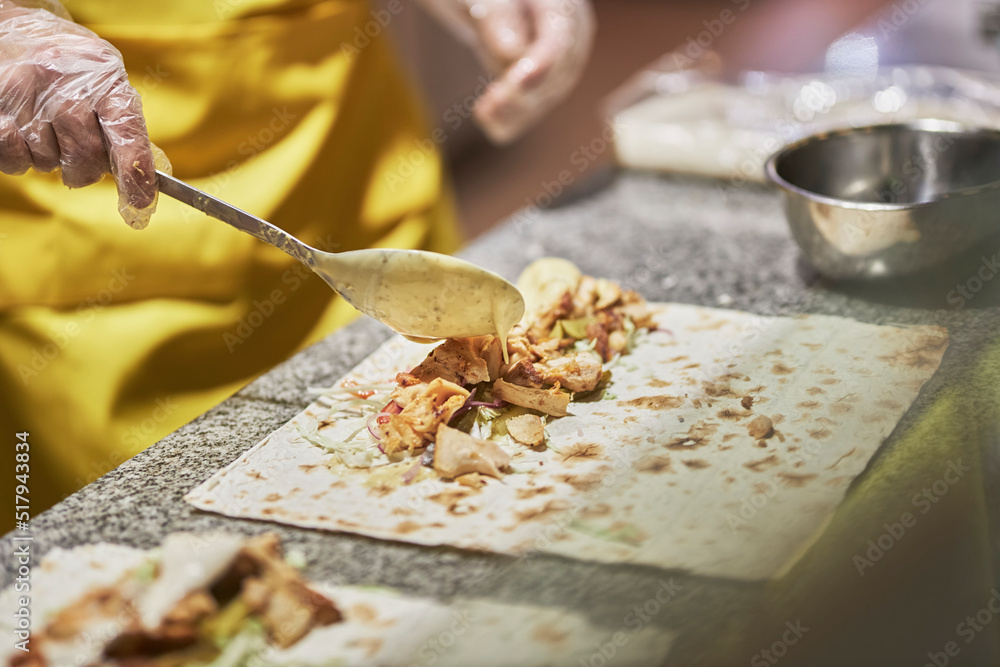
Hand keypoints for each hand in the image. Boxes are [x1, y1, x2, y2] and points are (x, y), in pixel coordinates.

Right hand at [0, 3, 155, 227]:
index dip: (135, 174)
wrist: (14, 31)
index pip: (127, 134)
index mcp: (104, 79)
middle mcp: (65, 85)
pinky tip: (23, 136)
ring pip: (48, 162)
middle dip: (85, 169)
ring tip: (46, 131)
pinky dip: (21, 160)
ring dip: (51, 160)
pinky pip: (14, 160)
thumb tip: (141, 174)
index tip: (140, 203)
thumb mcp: (105, 79)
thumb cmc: (69, 65)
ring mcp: (27, 96)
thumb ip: (122, 122)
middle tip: (78, 157)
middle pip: (86, 157)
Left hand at [421, 0, 594, 143]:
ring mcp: (559, 61)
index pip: (561, 37)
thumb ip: (498, 13)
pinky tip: (485, 119)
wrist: (483, 0)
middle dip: (525, 94)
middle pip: (559, 73)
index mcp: (562, 2)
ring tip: (483, 112)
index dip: (542, 63)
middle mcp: (570, 32)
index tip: (518, 82)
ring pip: (547, 97)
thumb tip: (512, 50)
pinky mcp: (541, 84)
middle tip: (492, 103)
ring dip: (515, 111)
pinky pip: (532, 108)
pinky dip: (509, 120)